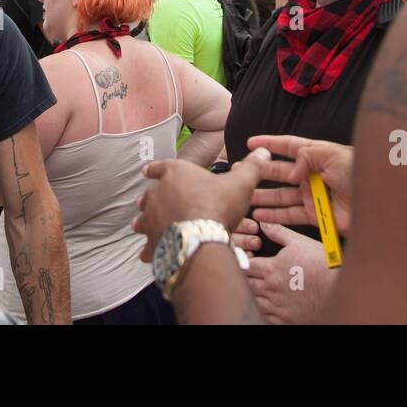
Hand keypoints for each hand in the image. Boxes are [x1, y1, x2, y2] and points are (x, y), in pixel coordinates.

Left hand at [134, 148, 271, 262]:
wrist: (200, 238)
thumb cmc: (218, 206)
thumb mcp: (241, 183)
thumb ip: (252, 167)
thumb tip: (264, 151)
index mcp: (176, 173)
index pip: (161, 166)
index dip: (154, 168)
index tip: (146, 171)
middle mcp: (158, 193)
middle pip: (149, 194)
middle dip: (150, 198)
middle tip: (146, 201)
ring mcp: (152, 218)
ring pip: (143, 218)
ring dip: (144, 221)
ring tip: (143, 224)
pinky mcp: (153, 241)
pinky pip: (147, 246)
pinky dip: (148, 250)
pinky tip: (147, 255)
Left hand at [244, 222, 334, 324]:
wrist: (338, 289)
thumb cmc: (321, 265)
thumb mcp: (299, 242)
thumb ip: (278, 232)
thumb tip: (264, 223)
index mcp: (271, 269)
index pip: (245, 265)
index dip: (242, 261)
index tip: (244, 259)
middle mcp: (270, 289)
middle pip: (247, 284)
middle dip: (245, 278)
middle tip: (248, 274)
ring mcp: (277, 306)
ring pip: (254, 301)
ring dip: (253, 294)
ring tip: (258, 288)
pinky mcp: (286, 319)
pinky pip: (266, 317)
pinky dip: (263, 311)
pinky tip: (268, 306)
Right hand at [246, 135, 353, 235]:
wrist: (379, 203)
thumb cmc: (360, 174)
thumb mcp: (333, 155)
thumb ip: (307, 156)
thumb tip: (290, 171)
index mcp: (317, 155)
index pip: (289, 146)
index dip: (270, 143)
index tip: (251, 142)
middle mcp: (312, 175)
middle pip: (280, 172)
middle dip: (261, 172)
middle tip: (241, 172)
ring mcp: (312, 196)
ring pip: (281, 195)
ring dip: (263, 196)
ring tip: (245, 196)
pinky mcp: (315, 216)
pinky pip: (290, 215)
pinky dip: (274, 216)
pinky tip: (259, 215)